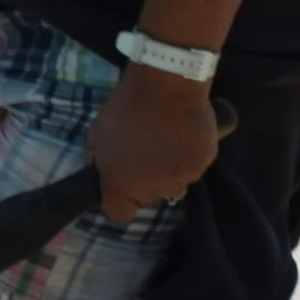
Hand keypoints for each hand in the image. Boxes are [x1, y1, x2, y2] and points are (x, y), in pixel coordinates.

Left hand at [87, 64, 223, 222]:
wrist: (165, 85)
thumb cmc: (124, 108)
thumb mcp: (96, 134)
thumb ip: (96, 161)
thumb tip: (98, 174)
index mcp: (121, 185)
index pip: (120, 214)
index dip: (119, 199)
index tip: (121, 181)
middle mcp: (153, 189)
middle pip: (148, 197)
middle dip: (145, 180)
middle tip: (144, 151)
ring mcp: (182, 178)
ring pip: (174, 182)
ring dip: (169, 168)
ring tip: (165, 139)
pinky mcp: (204, 163)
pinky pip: (193, 166)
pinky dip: (189, 155)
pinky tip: (183, 133)